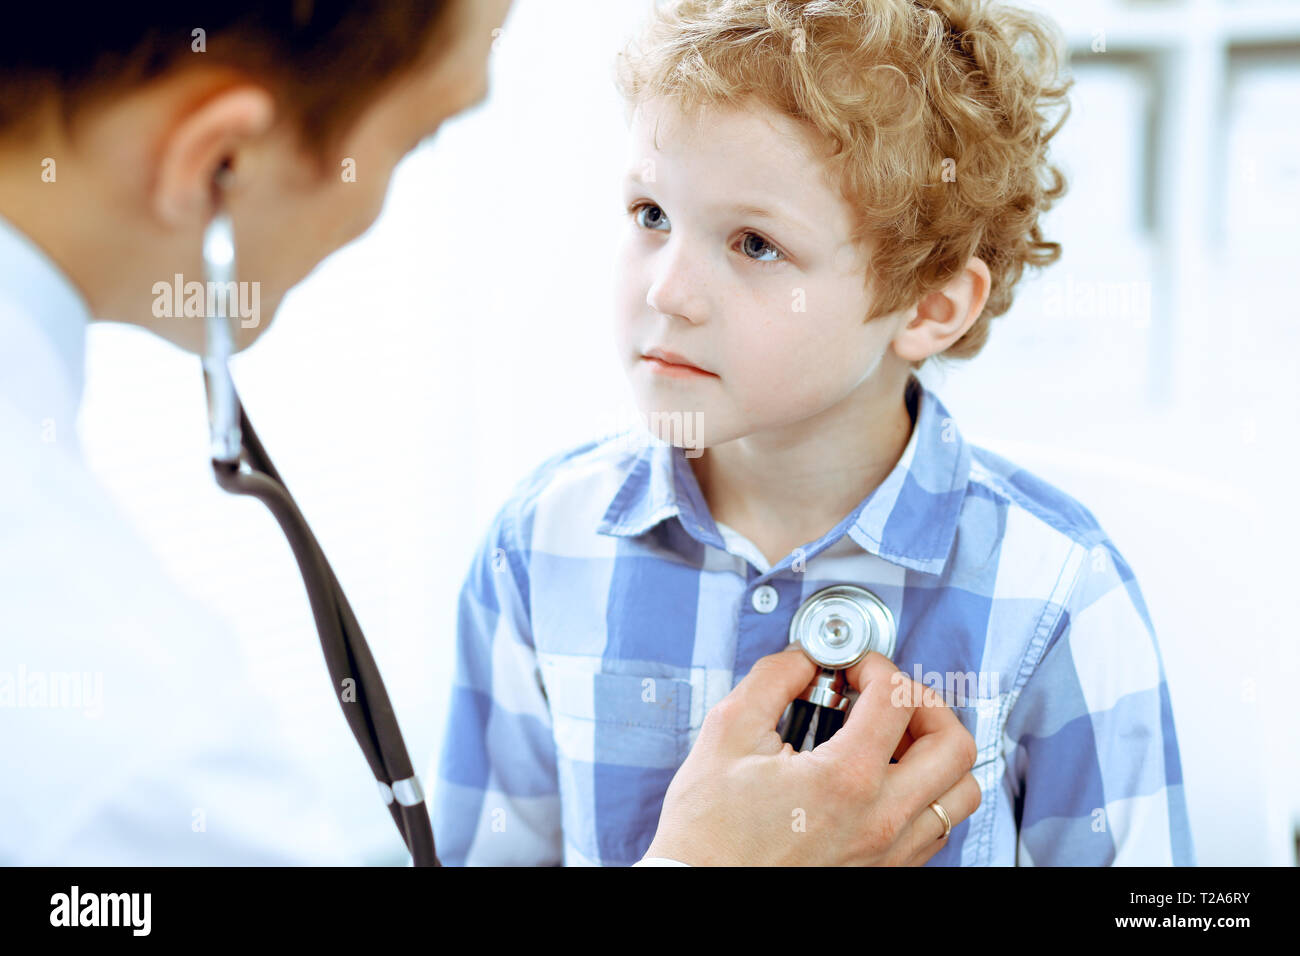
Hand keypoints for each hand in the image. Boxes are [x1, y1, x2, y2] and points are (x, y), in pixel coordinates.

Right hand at [644, 645, 980, 864]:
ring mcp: (889, 852)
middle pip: (955, 745)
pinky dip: (926, 792)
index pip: (897, 699)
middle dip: (924, 702)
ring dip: (936, 751)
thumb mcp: (726, 733)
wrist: (698, 885)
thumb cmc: (709, 831)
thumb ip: (772, 680)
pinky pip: (938, 827)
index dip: (875, 666)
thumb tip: (805, 659)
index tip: (852, 668)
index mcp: (844, 780)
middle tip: (887, 695)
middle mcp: (880, 820)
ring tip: (895, 736)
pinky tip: (884, 777)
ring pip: (960, 792)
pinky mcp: (886, 871)